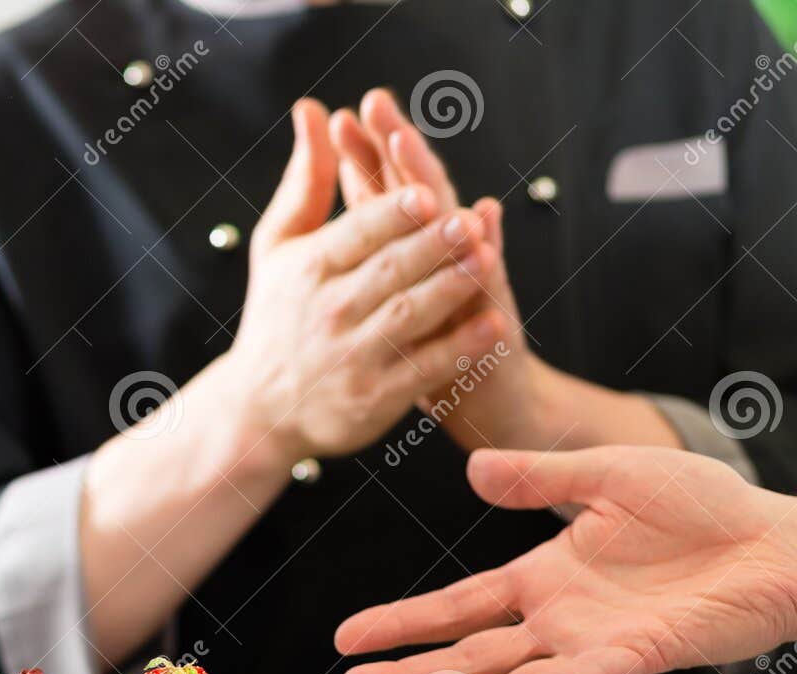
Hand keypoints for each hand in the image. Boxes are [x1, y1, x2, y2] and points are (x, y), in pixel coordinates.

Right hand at [213, 100, 505, 465]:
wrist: (259, 409)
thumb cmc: (276, 314)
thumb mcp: (278, 245)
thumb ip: (305, 180)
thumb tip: (314, 108)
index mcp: (307, 269)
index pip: (355, 234)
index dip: (391, 215)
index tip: (425, 194)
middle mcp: (327, 312)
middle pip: (387, 271)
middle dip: (430, 247)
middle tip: (468, 224)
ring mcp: (350, 358)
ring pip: (408, 316)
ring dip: (451, 289)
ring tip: (487, 260)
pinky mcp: (372, 399)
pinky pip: (423, 369)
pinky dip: (459, 349)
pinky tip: (492, 325)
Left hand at [330, 90, 675, 451]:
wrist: (487, 402)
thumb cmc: (430, 349)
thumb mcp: (395, 300)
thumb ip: (376, 246)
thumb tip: (354, 197)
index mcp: (418, 253)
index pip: (390, 192)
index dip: (369, 155)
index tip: (345, 115)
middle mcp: (451, 256)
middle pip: (422, 191)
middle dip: (397, 150)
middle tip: (377, 107)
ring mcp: (476, 281)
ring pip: (455, 221)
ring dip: (433, 183)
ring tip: (408, 147)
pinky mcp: (494, 314)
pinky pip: (491, 276)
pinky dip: (489, 247)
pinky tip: (486, 215)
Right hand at [336, 446, 796, 673]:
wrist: (780, 542)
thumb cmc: (709, 507)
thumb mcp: (610, 474)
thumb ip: (540, 478)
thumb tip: (473, 468)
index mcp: (547, 574)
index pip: (458, 604)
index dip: (403, 620)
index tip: (351, 636)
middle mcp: (558, 618)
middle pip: (465, 652)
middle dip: (405, 670)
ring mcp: (587, 644)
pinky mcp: (627, 659)